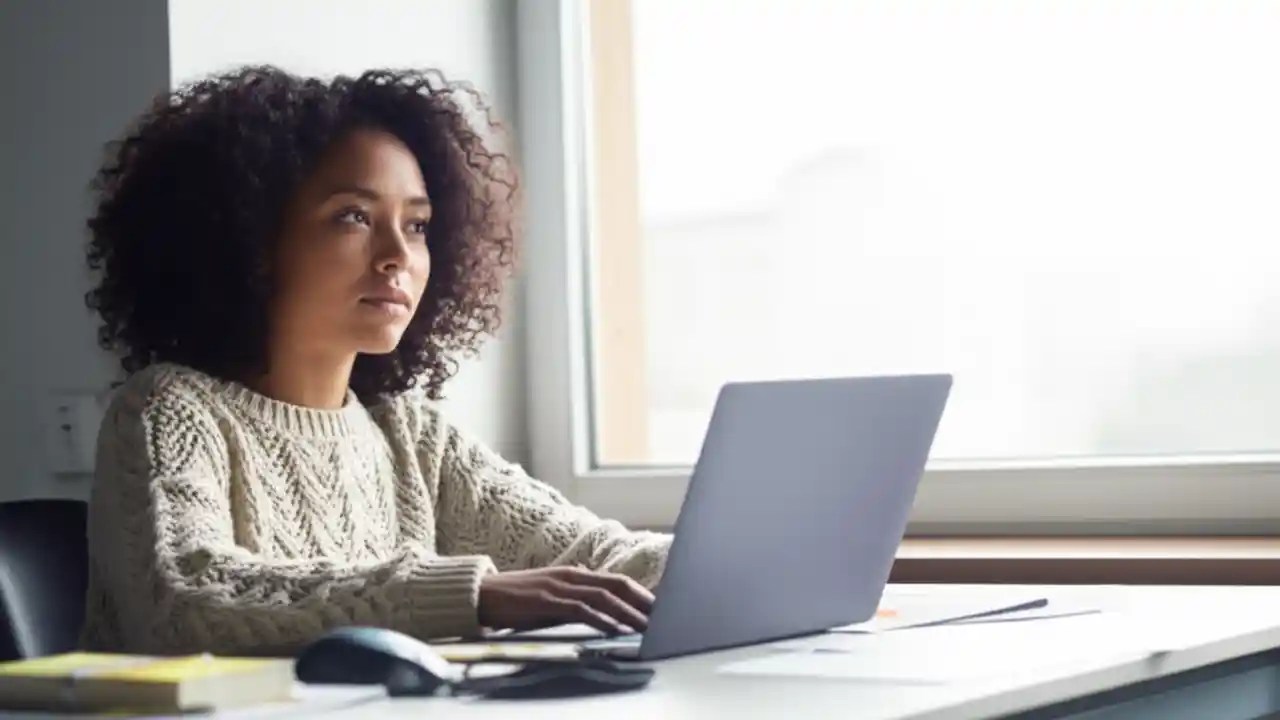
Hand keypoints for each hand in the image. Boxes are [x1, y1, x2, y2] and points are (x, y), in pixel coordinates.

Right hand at [477, 566, 654, 634]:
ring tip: (647, 628)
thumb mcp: (551, 594)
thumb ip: (575, 597)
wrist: (481, 594)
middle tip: (665, 618)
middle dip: (643, 602)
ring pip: (604, 597)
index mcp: (575, 574)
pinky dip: (601, 619)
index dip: (641, 594)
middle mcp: (572, 575)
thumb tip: (598, 604)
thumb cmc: (517, 598)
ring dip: (628, 613)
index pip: (617, 581)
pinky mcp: (547, 600)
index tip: (660, 609)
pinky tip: (615, 629)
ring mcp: (560, 586)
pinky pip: (581, 609)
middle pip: (617, 585)